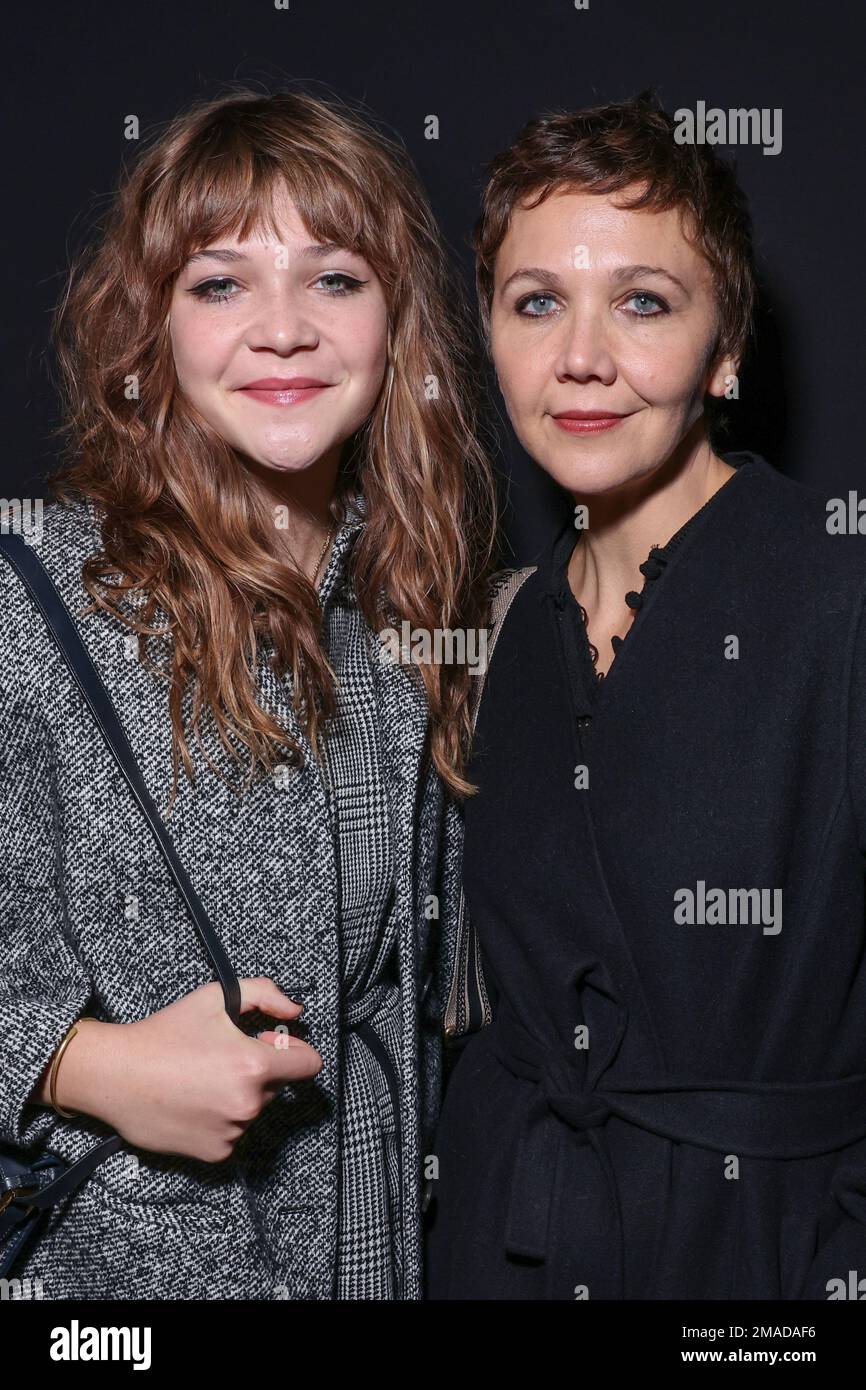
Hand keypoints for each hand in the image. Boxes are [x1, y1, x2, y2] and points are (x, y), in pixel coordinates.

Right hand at [56, 977, 322, 1162]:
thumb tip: (296, 1009)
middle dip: (259, 1072)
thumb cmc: (164, 1033)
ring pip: (253, 1110)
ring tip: (200, 1080)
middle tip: (221, 1057)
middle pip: (277, 1086)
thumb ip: (266, 994)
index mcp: (255, 1066)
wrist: (115, 1075)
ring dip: (238, 1097)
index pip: (309, 1064)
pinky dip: (220, 1120)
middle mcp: (249, 1104)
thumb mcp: (216, 997)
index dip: (294, 1050)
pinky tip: (192, 1103)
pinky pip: (232, 1132)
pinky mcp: (214, 1153)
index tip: (271, 1045)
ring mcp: (232, 1132)